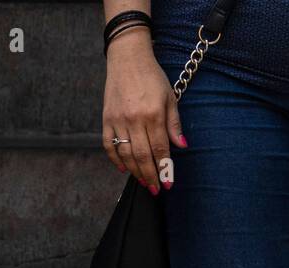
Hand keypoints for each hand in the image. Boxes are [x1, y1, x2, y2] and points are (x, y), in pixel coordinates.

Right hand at [101, 28, 186, 193]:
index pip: (160, 149)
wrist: (127, 58)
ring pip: (125, 153)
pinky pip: (108, 144)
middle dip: (150, 176)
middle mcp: (134, 119)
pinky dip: (115, 159)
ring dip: (135, 171)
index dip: (165, 168)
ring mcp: (117, 119)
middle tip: (156, 189)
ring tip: (143, 182)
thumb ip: (174, 124)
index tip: (168, 184)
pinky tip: (124, 169)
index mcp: (152, 114)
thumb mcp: (170, 97)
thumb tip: (182, 146)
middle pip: (142, 156)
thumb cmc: (152, 77)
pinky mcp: (106, 118)